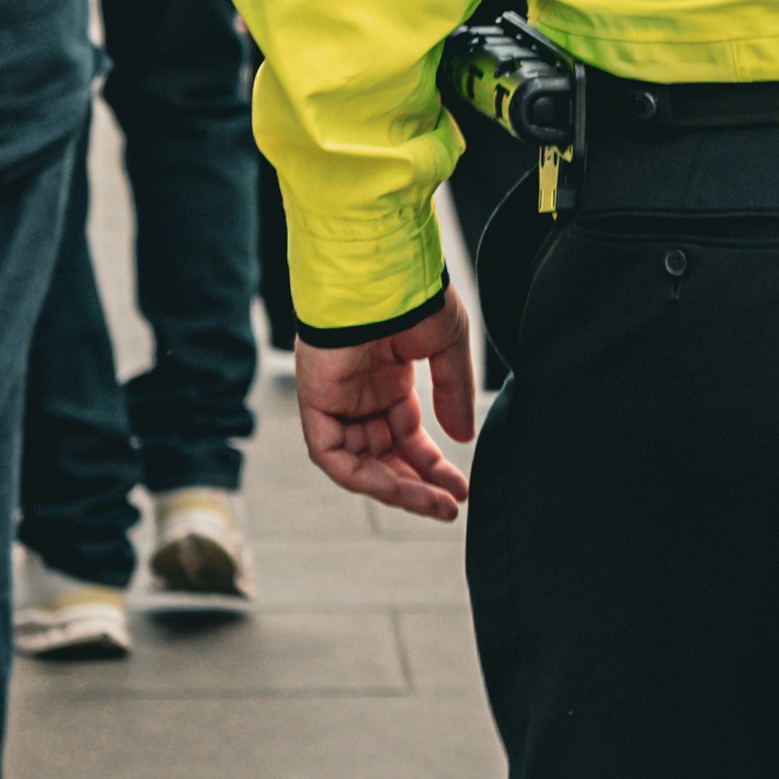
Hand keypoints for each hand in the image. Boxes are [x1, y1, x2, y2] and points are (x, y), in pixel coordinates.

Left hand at [294, 294, 479, 522]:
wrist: (381, 272)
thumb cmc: (414, 296)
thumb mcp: (447, 349)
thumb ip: (453, 395)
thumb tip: (462, 438)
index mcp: (389, 380)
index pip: (407, 437)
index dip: (432, 466)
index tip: (461, 489)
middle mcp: (360, 394)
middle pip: (384, 457)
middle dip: (418, 485)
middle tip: (451, 506)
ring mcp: (337, 399)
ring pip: (359, 463)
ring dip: (397, 488)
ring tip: (436, 504)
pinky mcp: (315, 401)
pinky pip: (333, 455)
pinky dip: (363, 477)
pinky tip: (401, 488)